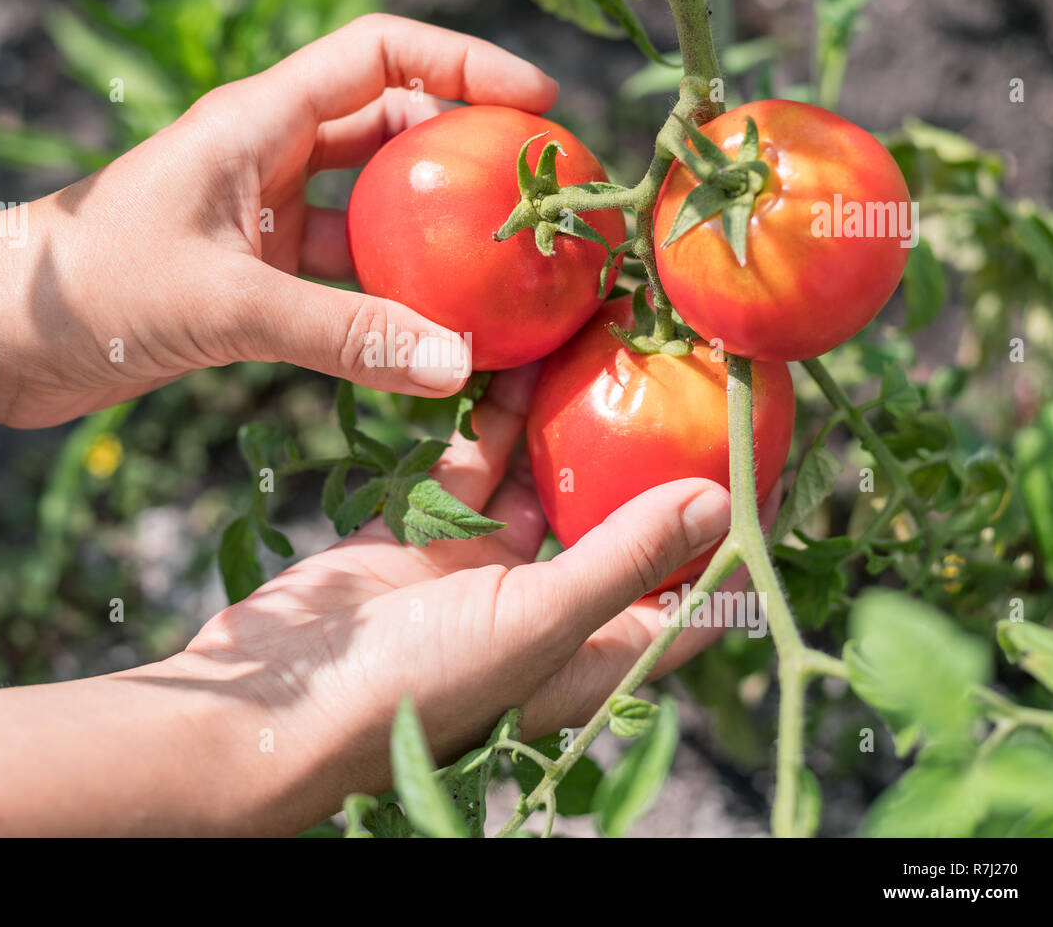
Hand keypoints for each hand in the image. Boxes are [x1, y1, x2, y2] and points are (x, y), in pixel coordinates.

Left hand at [0, 15, 559, 428]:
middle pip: (390, 129)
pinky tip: (429, 338)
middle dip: (462, 152)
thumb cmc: (89, 290)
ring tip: (499, 269)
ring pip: (371, 211)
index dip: (463, 64)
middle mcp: (267, 158)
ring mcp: (262, 219)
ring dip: (428, 236)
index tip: (535, 104)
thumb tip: (457, 364)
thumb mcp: (227, 304)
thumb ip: (343, 336)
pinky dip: (386, 301)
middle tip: (531, 193)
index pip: (381, 53)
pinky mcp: (252, 278)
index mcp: (258, 120)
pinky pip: (342, 278)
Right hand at [176, 365, 767, 834]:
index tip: (773, 469)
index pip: (690, 600)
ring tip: (608, 357)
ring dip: (569, 431)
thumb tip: (719, 501)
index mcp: (590, 658)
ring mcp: (481, 574)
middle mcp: (545, 614)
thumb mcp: (535, 624)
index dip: (734, 543)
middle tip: (690, 387)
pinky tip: (519, 367)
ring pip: (542, 488)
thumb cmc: (417, 686)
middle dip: (651, 464)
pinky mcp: (424, 538)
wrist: (280, 695)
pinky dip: (491, 426)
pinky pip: (471, 471)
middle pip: (619, 531)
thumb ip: (622, 560)